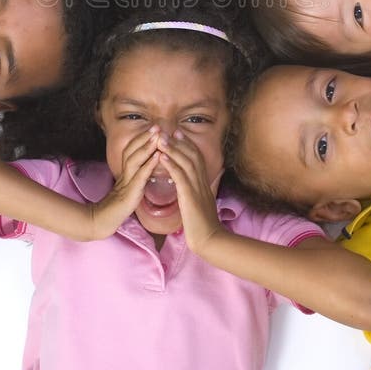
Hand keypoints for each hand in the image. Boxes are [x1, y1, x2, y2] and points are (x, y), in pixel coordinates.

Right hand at [90, 127, 161, 237]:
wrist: (106, 219)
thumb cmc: (121, 203)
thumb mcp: (130, 183)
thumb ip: (137, 172)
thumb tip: (149, 161)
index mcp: (125, 169)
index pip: (132, 148)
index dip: (142, 137)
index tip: (154, 127)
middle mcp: (125, 172)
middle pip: (133, 149)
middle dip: (145, 136)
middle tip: (157, 126)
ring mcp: (127, 181)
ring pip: (135, 159)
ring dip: (147, 146)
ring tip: (158, 137)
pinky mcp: (131, 191)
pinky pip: (140, 175)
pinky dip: (149, 164)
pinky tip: (158, 156)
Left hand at [159, 130, 221, 255]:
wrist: (210, 240)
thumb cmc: (203, 226)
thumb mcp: (200, 204)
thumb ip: (197, 192)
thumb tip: (193, 187)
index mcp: (203, 183)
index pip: (196, 158)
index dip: (187, 144)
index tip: (177, 134)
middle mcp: (202, 182)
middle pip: (192, 155)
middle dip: (179, 142)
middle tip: (167, 130)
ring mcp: (197, 188)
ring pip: (185, 162)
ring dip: (172, 148)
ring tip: (160, 138)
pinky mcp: (190, 196)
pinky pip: (180, 176)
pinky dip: (171, 164)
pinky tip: (162, 156)